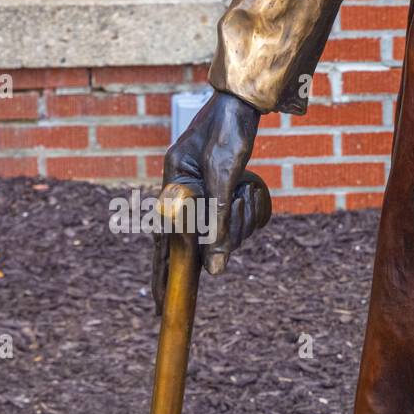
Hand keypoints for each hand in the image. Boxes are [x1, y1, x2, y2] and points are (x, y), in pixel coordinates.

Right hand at [152, 90, 267, 310]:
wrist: (243, 106)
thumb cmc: (227, 134)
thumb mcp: (222, 180)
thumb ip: (216, 224)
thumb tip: (214, 271)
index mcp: (173, 194)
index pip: (163, 247)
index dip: (162, 278)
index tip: (159, 307)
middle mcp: (187, 199)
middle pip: (206, 242)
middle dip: (227, 229)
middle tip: (236, 196)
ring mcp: (208, 198)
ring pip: (231, 233)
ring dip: (244, 212)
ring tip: (244, 184)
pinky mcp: (227, 195)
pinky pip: (244, 220)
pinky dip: (253, 206)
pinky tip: (251, 184)